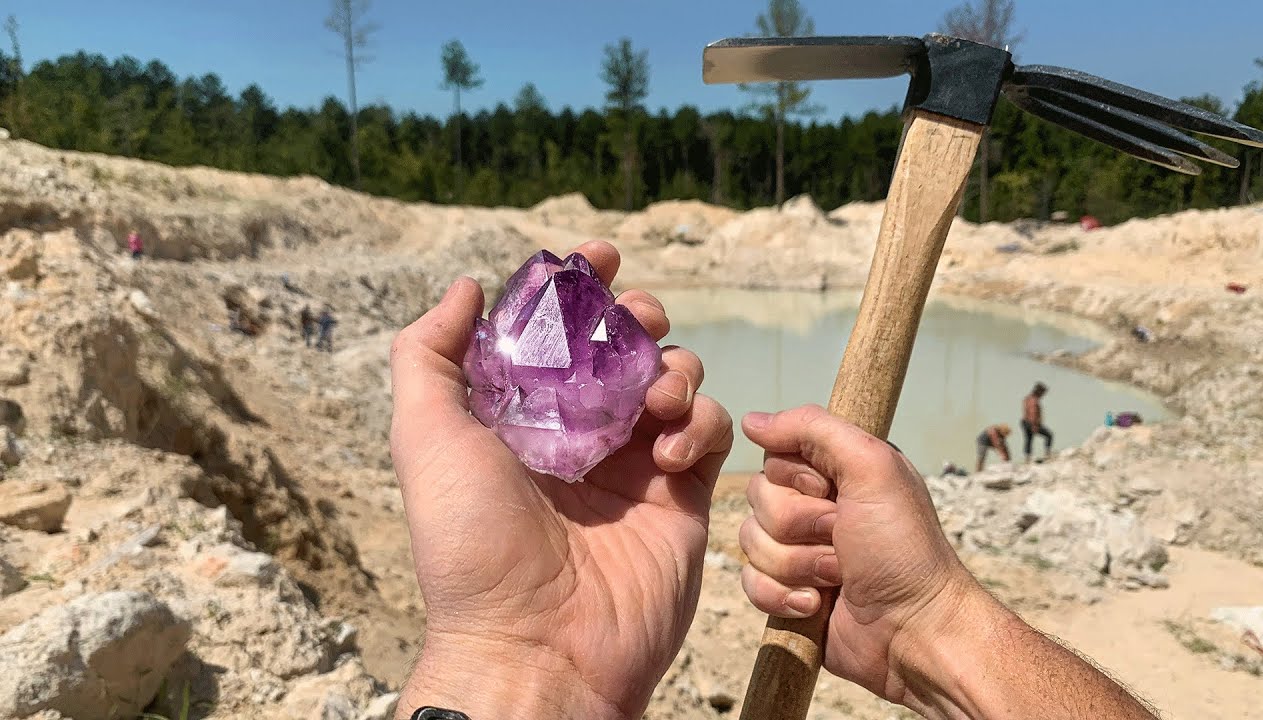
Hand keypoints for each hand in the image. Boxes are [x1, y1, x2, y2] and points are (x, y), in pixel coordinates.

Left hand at [390, 241, 732, 719]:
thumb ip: (430, 355)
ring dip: (673, 367)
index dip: (580, 286)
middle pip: (625, 347)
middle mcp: (580, 433)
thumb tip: (468, 287)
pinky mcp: (681, 497)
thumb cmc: (472, 545)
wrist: (537, 649)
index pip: (558, 332)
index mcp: (522, 416)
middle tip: (639, 317)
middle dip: (638, 317)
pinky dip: (700, 421)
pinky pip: (709, 432)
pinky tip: (668, 450)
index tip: (600, 255)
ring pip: (675, 378)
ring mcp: (633, 464)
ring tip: (652, 401)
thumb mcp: (425, 439)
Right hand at [737, 405, 981, 705]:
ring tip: (839, 576)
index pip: (775, 457)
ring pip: (751, 543)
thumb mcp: (872, 468)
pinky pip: (750, 583)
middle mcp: (814, 507)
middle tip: (842, 540)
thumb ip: (814, 428)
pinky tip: (817, 605)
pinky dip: (783, 596)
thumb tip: (752, 421)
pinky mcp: (786, 592)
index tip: (833, 494)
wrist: (913, 630)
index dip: (797, 479)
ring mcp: (798, 551)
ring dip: (797, 564)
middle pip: (759, 499)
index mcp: (835, 471)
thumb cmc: (903, 549)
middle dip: (800, 527)